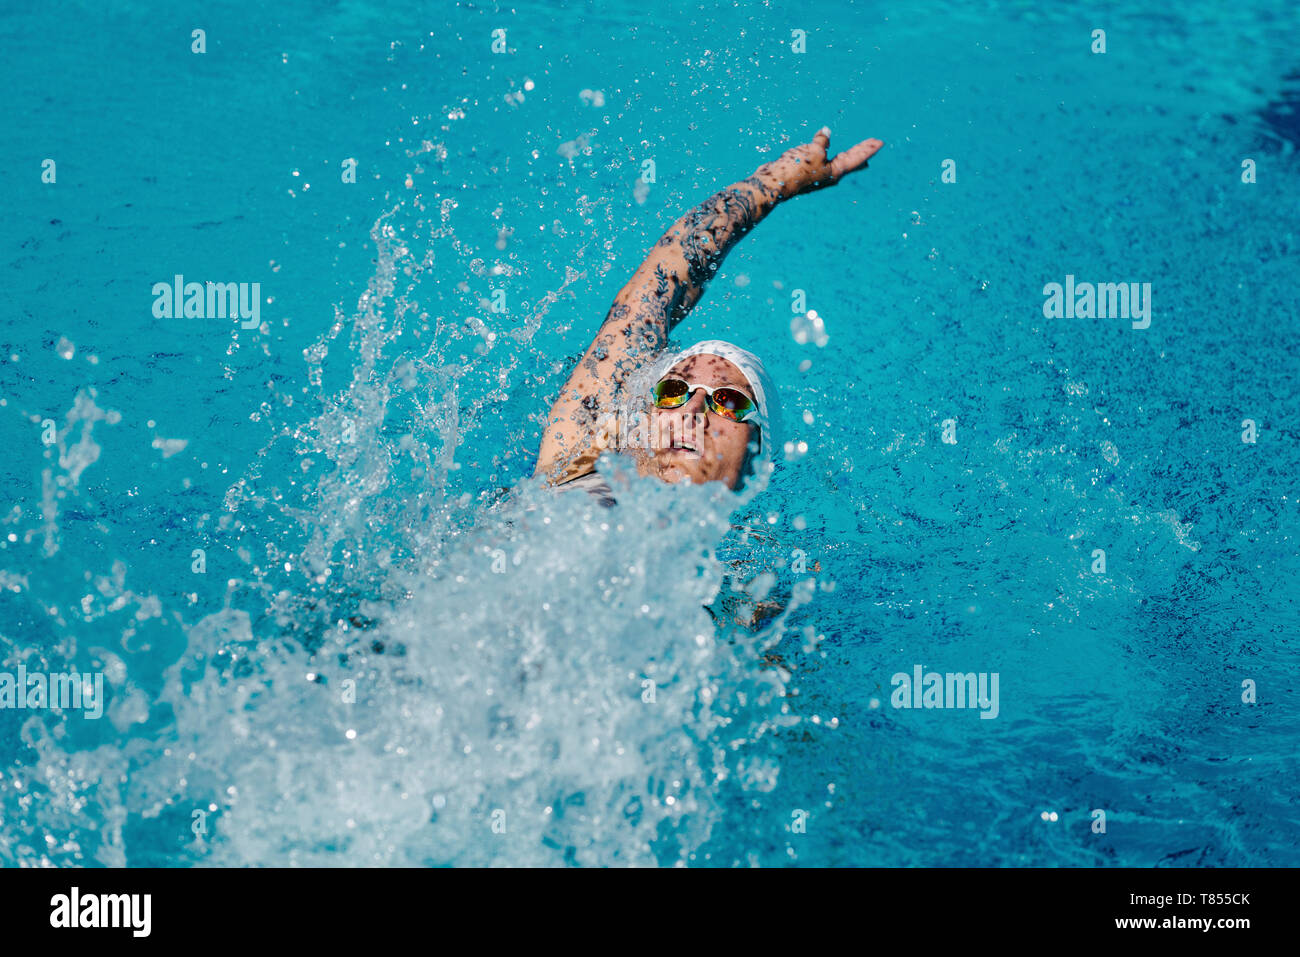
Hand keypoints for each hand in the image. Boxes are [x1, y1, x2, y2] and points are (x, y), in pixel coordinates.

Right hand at [761, 127, 882, 198]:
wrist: (773, 183)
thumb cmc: (796, 169)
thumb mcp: (813, 151)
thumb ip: (822, 140)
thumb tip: (826, 131)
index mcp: (835, 171)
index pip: (857, 157)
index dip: (868, 148)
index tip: (880, 142)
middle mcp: (829, 174)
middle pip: (850, 161)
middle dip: (862, 152)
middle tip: (874, 145)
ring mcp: (817, 174)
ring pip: (836, 161)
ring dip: (846, 155)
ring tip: (854, 152)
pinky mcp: (804, 171)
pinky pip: (820, 158)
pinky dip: (826, 152)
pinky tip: (824, 151)